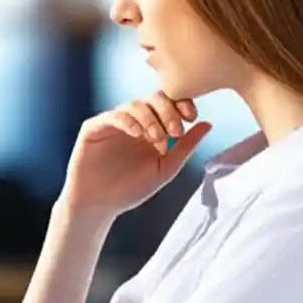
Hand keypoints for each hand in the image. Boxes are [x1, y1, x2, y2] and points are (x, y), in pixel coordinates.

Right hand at [59, 91, 211, 218]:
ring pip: (134, 105)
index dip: (182, 104)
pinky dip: (127, 121)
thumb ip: (185, 146)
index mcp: (153, 128)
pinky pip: (113, 116)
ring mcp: (113, 123)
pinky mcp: (94, 127)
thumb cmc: (130, 189)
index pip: (170, 104)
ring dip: (150, 119)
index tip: (191, 117)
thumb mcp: (165, 168)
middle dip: (168, 111)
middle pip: (153, 98)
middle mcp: (134, 121)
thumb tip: (208, 124)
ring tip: (156, 138)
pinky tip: (137, 134)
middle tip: (175, 131)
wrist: (99, 205)